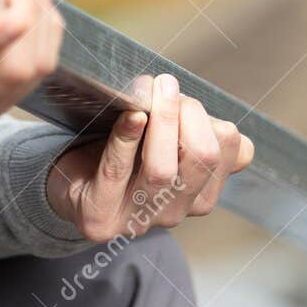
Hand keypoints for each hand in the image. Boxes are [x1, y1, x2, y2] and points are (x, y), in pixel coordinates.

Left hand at [45, 71, 254, 240]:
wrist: (70, 180)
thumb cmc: (124, 153)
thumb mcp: (169, 143)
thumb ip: (201, 136)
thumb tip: (236, 140)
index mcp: (201, 195)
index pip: (230, 152)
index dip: (209, 118)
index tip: (181, 97)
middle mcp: (175, 213)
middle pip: (201, 160)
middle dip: (187, 115)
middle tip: (166, 86)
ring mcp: (137, 220)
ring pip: (162, 171)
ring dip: (160, 123)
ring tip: (149, 92)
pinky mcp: (100, 218)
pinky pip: (117, 174)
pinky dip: (126, 140)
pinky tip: (131, 116)